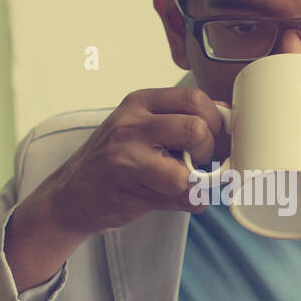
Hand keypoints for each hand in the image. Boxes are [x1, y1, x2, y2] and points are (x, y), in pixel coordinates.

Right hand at [3, 87, 226, 288]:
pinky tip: (177, 199)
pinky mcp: (127, 189)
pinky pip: (180, 198)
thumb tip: (229, 118)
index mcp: (140, 102)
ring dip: (196, 183)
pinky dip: (191, 202)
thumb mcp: (142, 127)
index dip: (216, 121)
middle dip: (209, 151)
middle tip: (200, 161)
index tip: (215, 137)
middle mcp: (131, 124)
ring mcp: (126, 157)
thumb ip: (180, 119)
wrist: (70, 195)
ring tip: (184, 182)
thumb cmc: (116, 160)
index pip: (195, 98)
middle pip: (196, 129)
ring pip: (186, 171)